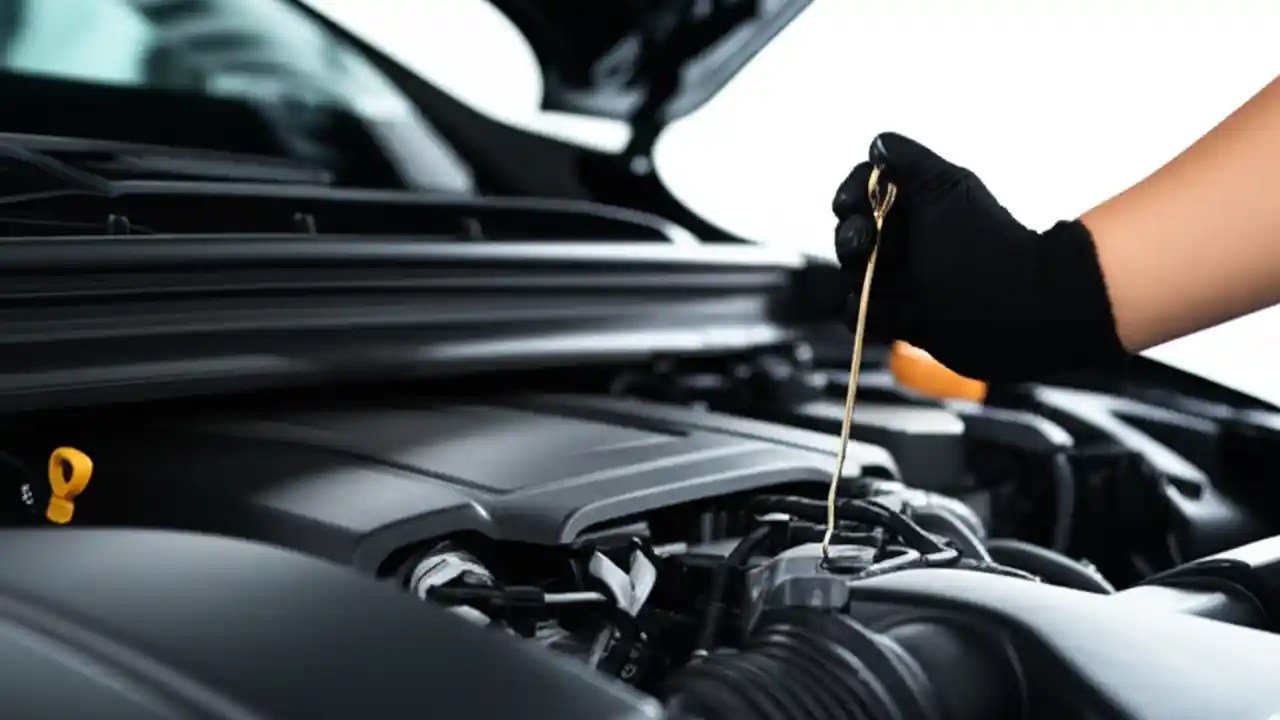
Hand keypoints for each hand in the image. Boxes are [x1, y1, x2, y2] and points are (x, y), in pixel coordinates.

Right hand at [832, 133, 1126, 381]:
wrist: (1016, 308)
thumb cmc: (980, 244)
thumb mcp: (946, 189)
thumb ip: (909, 161)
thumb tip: (879, 143)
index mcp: (919, 204)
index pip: (865, 190)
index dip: (853, 194)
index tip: (850, 203)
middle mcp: (908, 241)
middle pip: (852, 232)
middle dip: (851, 236)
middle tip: (865, 243)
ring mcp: (902, 281)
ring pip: (854, 275)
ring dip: (860, 276)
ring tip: (880, 280)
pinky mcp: (900, 319)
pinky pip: (863, 315)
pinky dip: (865, 312)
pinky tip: (883, 309)